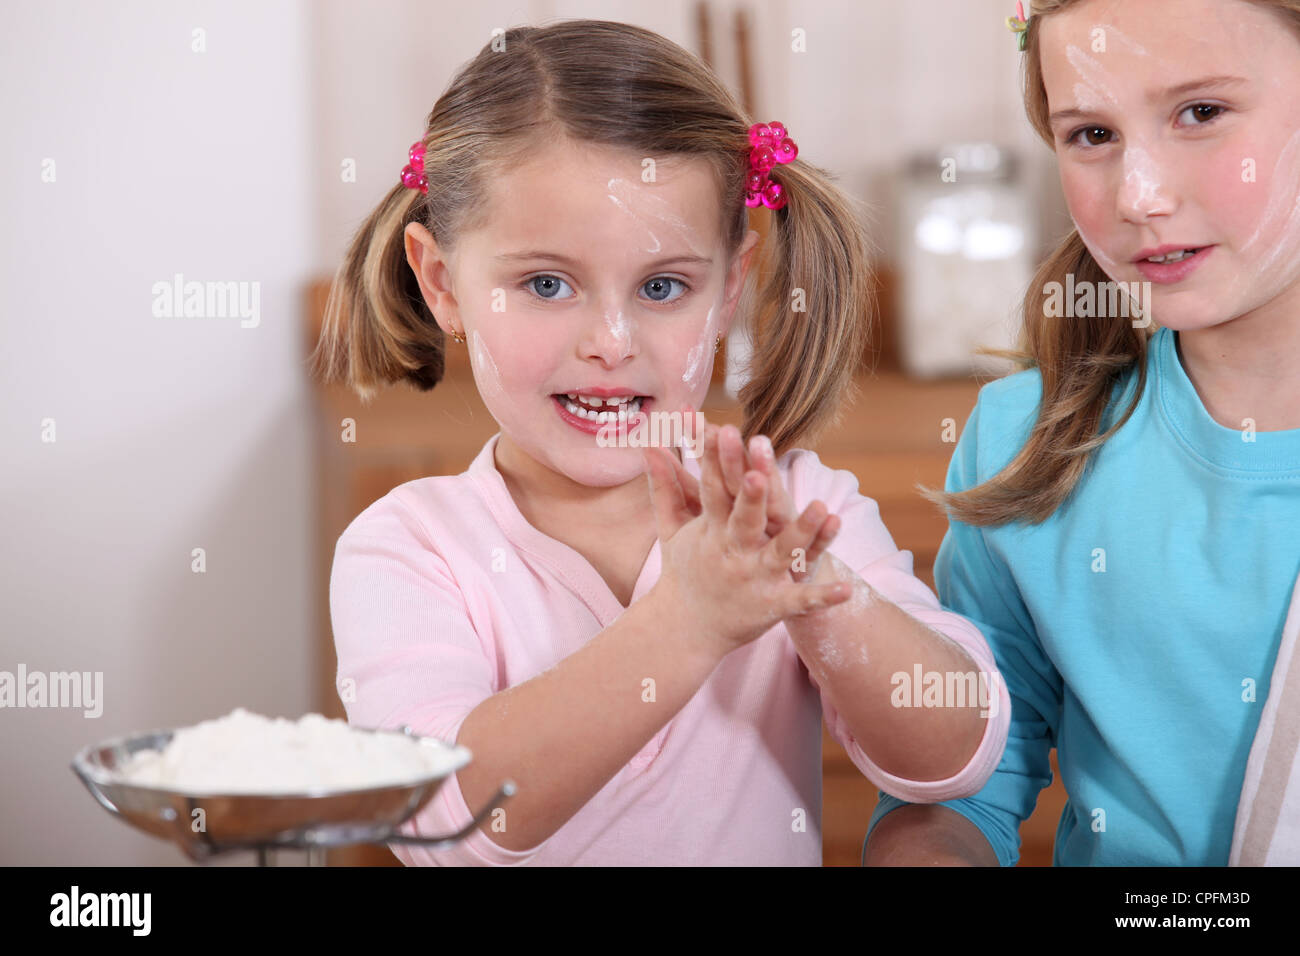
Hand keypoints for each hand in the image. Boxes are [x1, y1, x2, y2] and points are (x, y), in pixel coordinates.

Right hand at [642, 423, 850, 657]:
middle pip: (744, 520)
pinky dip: (821, 597)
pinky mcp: (771, 606)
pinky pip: (800, 601)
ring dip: (803, 532)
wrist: (686, 629)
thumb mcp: (671, 528)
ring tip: (823, 508)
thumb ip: (664, 485)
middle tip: (759, 473)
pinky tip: (845, 589)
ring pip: (781, 553)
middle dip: (752, 497)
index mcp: (711, 530)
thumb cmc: (684, 570)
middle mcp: (733, 552)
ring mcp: (754, 579)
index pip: (712, 489)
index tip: (720, 429)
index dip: (716, 460)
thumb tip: (650, 445)